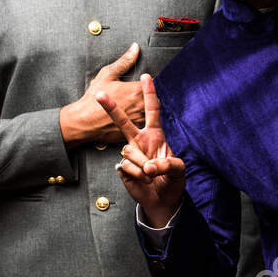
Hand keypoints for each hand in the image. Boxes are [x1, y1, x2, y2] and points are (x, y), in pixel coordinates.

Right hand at [60, 43, 145, 145]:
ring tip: (133, 107)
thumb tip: (135, 48)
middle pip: (155, 98)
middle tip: (136, 96)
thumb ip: (124, 61)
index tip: (143, 83)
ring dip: (146, 109)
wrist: (85, 123)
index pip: (154, 84)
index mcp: (137, 90)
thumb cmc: (94, 99)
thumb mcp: (107, 75)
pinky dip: (141, 121)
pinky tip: (131, 118)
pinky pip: (145, 125)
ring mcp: (140, 120)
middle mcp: (142, 105)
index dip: (148, 83)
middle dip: (148, 96)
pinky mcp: (136, 132)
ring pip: (151, 112)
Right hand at [96, 75, 185, 226]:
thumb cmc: (172, 180)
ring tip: (151, 174)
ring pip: (129, 151)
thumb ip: (167, 164)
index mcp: (155, 135)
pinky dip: (137, 175)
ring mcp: (130, 154)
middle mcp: (140, 141)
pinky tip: (143, 180)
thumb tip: (148, 166)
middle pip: (124, 121)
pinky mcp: (123, 167)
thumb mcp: (178, 170)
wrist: (162, 199)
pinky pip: (126, 166)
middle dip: (111, 108)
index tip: (147, 77)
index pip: (152, 111)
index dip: (150, 94)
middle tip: (99, 93)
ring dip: (142, 165)